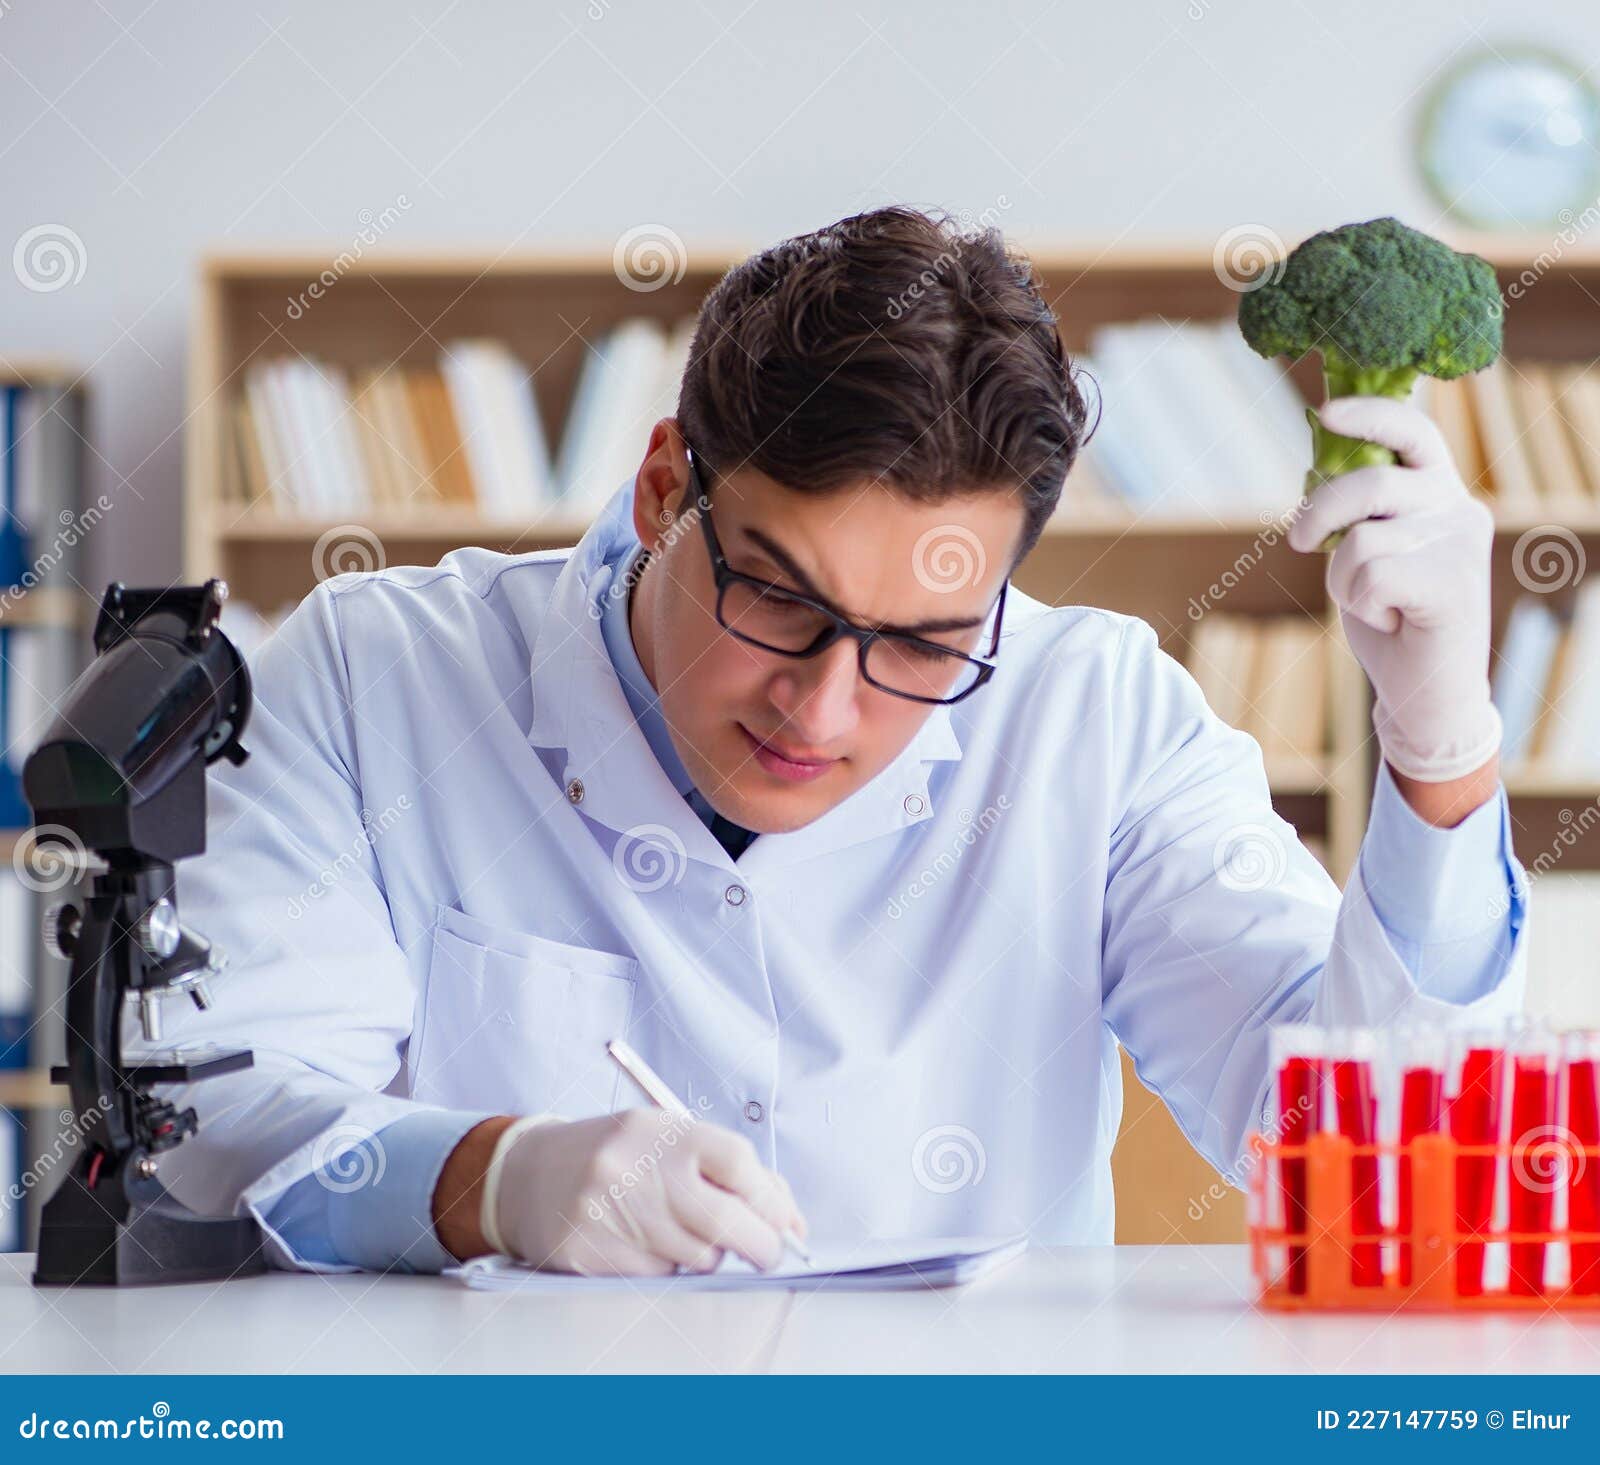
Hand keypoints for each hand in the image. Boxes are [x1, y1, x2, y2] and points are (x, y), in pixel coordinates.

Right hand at [488, 1110, 805, 1274]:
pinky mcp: (588, 1253)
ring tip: (676, 1229)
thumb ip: (728, 1170)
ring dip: (705, 1253)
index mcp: (660, 1130)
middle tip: (770, 1255)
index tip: (787, 1223)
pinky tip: (639, 1242)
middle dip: (761, 1245)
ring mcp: (608, 1211)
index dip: (772, 1199)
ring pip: (696, 1256)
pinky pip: (658, 1276)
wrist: (527, 1174)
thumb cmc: (616, 1156)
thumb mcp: (667, 1140)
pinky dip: (664, 1266)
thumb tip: (791, 1220)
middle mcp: (634, 1167)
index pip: (737, 1162)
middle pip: (724, 1220)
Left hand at [1286, 395, 1501, 784]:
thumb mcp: (1369, 552)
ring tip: (1373, 601)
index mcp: (1442, 491)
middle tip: (1299, 541)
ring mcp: (1461, 545)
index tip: (1325, 413)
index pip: (1412, 432)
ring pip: (1360, 539)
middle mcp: (1460, 508)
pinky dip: (1362, 605)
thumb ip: (1359, 511)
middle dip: (1317, 512)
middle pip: (1368, 482)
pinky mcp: (1454, 584)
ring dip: (1343, 578)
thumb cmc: (1392, 618)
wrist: (1427, 691)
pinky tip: (1391, 620)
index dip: (1370, 414)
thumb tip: (1318, 466)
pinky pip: (1370, 577)